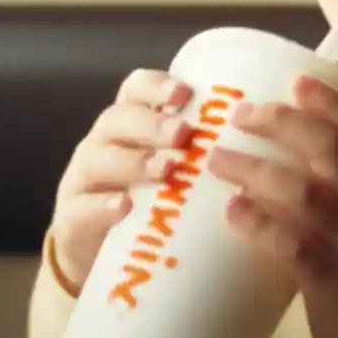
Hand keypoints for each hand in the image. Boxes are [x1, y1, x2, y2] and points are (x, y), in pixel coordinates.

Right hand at [49, 69, 193, 289]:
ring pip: (99, 159)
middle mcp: (103, 143)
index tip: (186, 92)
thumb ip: (204, 151)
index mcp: (129, 122)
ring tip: (166, 170)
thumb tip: (266, 139)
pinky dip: (103, 207)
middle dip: (152, 123)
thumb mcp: (174, 168)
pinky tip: (124, 207)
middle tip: (184, 134)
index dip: (157, 85)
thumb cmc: (151, 199)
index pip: (136, 89)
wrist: (101, 252)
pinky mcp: (72, 220)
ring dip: (134, 162)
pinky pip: (81, 209)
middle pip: (119, 119)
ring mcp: (83, 180)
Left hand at [208, 76, 337, 337]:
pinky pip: (292, 244)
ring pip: (303, 192)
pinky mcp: (333, 281)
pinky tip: (232, 210)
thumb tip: (272, 155)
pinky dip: (259, 223)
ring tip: (216, 159)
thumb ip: (337, 187)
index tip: (295, 81)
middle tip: (240, 114)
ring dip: (255, 169)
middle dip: (283, 123)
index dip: (329, 100)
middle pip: (330, 148)